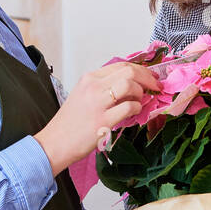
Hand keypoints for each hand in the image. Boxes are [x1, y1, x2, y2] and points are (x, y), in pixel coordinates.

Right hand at [34, 61, 160, 173]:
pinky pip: (129, 107)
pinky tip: (135, 112)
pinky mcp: (103, 121)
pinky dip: (137, 108)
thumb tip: (132, 86)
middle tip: (155, 86)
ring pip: (130, 85)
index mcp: (89, 79)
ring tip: (140, 101)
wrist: (55, 143)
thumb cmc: (70, 123)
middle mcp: (93, 87)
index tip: (150, 77)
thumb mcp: (83, 96)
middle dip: (147, 78)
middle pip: (129, 71)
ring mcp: (98, 103)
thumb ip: (104, 88)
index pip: (121, 66)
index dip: (140, 70)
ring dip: (141, 93)